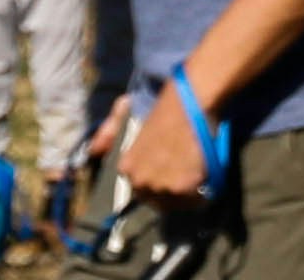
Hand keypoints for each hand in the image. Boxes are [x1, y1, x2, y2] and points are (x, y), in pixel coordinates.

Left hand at [115, 84, 207, 200]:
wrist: (191, 101)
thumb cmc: (165, 108)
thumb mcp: (125, 117)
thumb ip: (107, 133)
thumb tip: (94, 150)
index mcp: (127, 168)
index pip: (143, 192)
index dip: (160, 184)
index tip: (173, 174)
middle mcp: (140, 181)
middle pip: (160, 201)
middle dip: (174, 192)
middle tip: (189, 177)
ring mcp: (161, 186)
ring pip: (179, 202)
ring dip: (190, 194)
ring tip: (200, 177)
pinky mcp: (183, 186)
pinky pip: (197, 199)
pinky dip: (205, 191)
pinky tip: (208, 177)